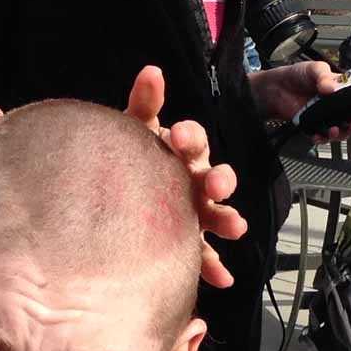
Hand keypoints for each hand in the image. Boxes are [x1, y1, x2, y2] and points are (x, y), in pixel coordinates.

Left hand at [125, 66, 246, 287]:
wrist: (115, 193)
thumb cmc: (132, 155)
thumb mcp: (134, 128)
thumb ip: (144, 102)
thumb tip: (152, 71)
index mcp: (182, 152)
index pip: (191, 140)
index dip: (189, 138)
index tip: (178, 136)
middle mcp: (193, 180)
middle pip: (213, 177)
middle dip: (219, 180)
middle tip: (215, 184)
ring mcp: (194, 211)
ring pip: (215, 214)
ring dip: (226, 219)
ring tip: (235, 227)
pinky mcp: (187, 240)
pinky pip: (203, 255)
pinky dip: (213, 267)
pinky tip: (221, 279)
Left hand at [248, 61, 350, 142]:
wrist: (276, 87)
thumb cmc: (296, 75)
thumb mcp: (314, 69)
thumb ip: (324, 76)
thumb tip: (331, 87)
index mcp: (341, 91)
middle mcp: (336, 107)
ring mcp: (325, 118)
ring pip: (339, 132)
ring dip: (340, 134)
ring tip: (334, 130)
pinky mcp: (313, 126)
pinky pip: (321, 137)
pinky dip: (321, 138)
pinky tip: (319, 135)